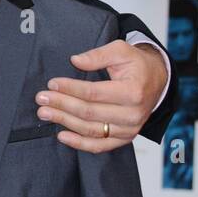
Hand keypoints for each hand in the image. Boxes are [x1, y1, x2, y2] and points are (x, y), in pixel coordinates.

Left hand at [36, 40, 166, 151]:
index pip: (94, 93)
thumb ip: (98, 55)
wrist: (156, 81)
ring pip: (91, 129)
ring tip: (45, 113)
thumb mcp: (120, 50)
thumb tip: (76, 60)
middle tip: (41, 98)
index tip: (51, 83)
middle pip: (89, 112)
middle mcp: (133, 114)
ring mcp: (129, 128)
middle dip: (62, 105)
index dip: (70, 89)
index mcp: (133, 91)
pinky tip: (62, 136)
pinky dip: (80, 143)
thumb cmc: (136, 64)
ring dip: (65, 122)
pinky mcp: (124, 138)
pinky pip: (100, 145)